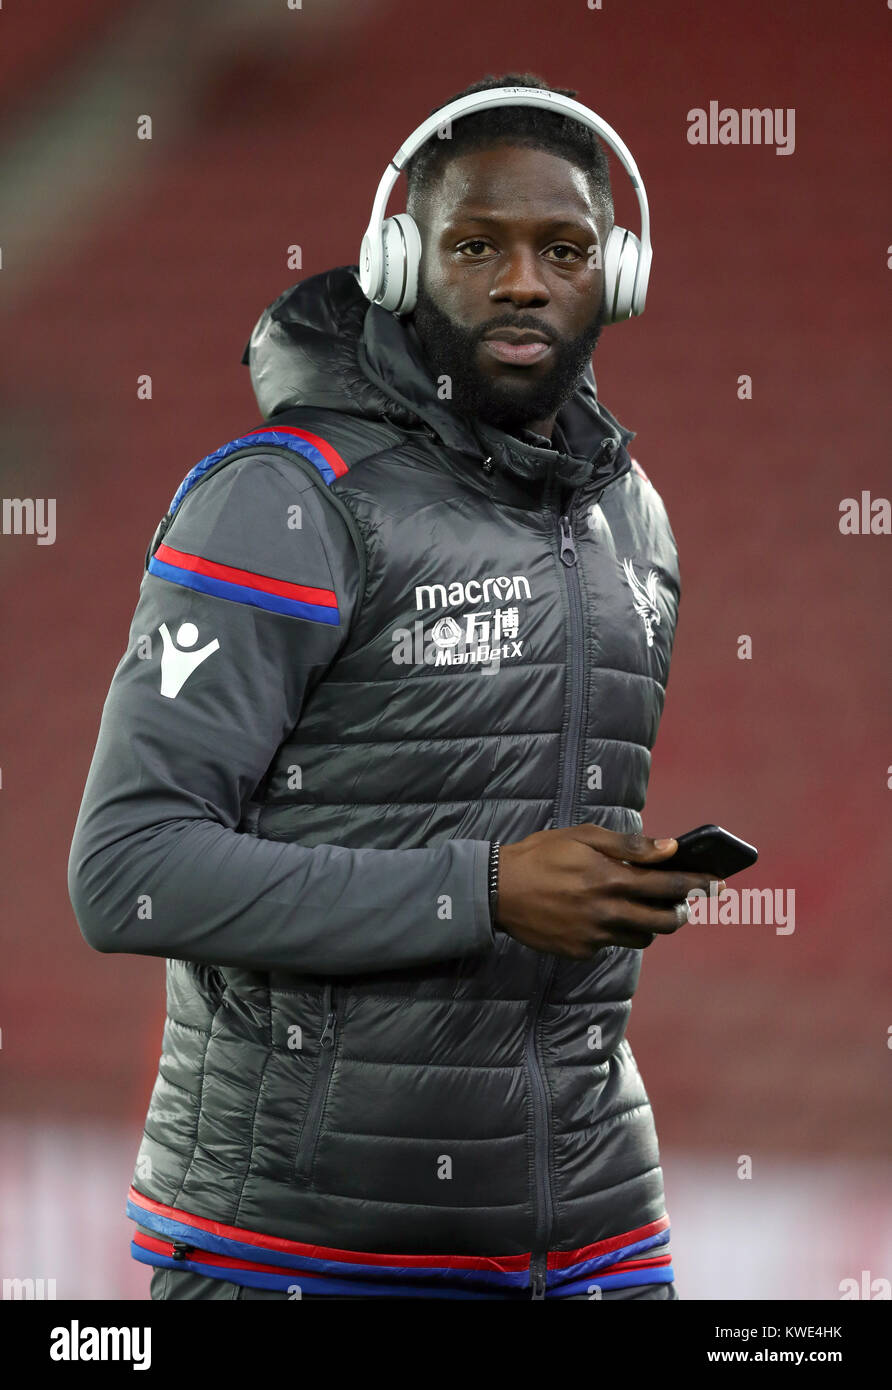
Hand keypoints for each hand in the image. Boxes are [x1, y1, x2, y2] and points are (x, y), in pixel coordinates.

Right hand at [494, 825, 723, 956]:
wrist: (496, 891)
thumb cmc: (541, 854)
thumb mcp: (584, 836)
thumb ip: (630, 845)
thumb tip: (670, 848)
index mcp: (611, 879)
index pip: (670, 887)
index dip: (699, 886)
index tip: (719, 884)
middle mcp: (608, 912)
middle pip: (666, 921)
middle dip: (683, 911)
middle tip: (688, 903)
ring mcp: (594, 936)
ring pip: (642, 937)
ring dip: (651, 923)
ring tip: (645, 906)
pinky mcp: (581, 951)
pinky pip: (612, 943)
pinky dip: (616, 929)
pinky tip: (600, 913)